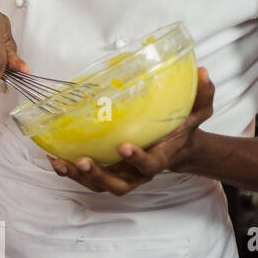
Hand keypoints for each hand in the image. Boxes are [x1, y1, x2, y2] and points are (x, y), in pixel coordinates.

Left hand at [48, 67, 215, 194]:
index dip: (136, 159)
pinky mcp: (107, 171)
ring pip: (98, 185)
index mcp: (159, 159)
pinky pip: (86, 178)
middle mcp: (138, 173)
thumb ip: (201, 95)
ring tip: (61, 163)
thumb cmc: (182, 128)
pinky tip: (54, 158)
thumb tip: (203, 72)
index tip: (123, 146)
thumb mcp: (197, 112)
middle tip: (84, 160)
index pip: (149, 165)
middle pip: (119, 185)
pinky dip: (70, 171)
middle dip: (100, 175)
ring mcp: (121, 175)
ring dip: (78, 176)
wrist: (176, 147)